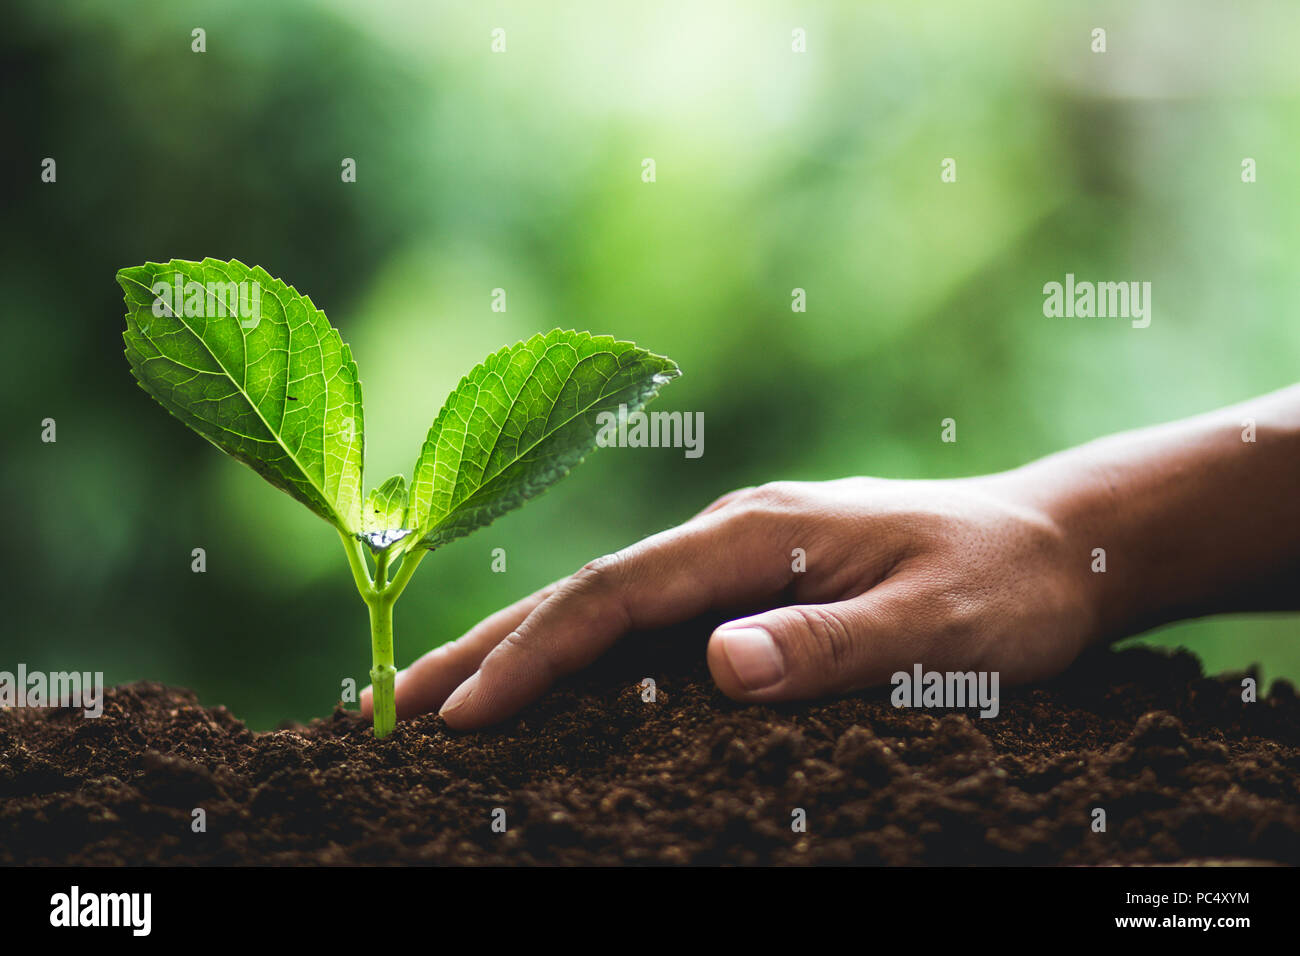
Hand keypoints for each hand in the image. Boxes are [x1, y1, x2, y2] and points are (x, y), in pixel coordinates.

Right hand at [363, 474, 1098, 729]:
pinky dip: (578, 650)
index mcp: (758, 535)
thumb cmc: (1003, 587)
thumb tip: (719, 665)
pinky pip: (642, 617)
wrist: (1051, 545)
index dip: (534, 654)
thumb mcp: (941, 625)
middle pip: (585, 590)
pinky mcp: (751, 583)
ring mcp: (737, 556)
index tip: (461, 717)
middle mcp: (732, 536)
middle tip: (396, 704)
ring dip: (518, 644)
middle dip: (487, 646)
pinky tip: (550, 683)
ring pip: (603, 601)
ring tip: (439, 696)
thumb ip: (836, 644)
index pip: (616, 595)